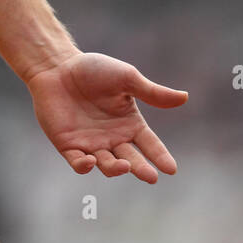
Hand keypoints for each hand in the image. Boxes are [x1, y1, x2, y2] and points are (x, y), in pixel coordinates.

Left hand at [26, 51, 187, 182]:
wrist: (57, 66)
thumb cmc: (94, 70)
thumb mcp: (126, 78)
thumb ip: (152, 92)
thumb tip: (185, 97)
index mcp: (130, 124)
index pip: (150, 145)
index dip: (160, 156)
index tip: (171, 169)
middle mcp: (113, 138)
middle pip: (131, 160)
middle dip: (141, 169)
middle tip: (150, 176)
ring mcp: (91, 144)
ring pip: (107, 165)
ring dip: (115, 168)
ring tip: (124, 166)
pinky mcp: (68, 146)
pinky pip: (78, 163)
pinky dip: (84, 166)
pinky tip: (90, 161)